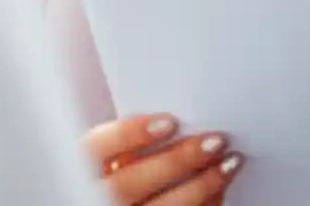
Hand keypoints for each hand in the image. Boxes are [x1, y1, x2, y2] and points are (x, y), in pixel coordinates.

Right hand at [83, 113, 244, 205]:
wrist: (127, 194)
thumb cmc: (125, 161)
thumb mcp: (116, 144)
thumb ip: (133, 133)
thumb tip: (176, 112)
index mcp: (79, 167)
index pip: (94, 150)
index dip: (129, 134)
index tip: (169, 122)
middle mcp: (95, 199)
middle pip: (128, 185)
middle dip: (176, 162)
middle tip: (215, 140)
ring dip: (200, 187)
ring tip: (230, 161)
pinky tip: (221, 189)